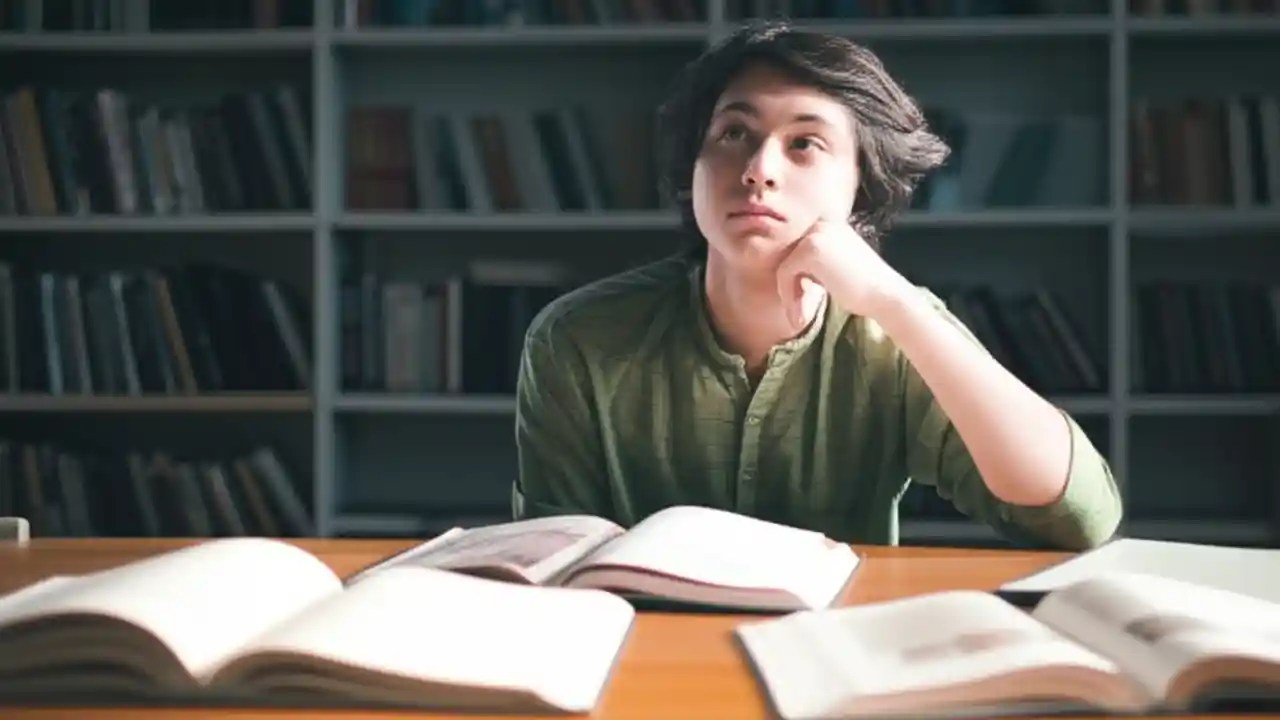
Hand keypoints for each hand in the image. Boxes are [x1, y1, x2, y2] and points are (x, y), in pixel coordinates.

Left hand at [775, 219, 914, 329]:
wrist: (884, 295)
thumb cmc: (862, 288)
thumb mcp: (834, 266)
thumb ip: (814, 262)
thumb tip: (784, 271)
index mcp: (828, 225)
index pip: (796, 251)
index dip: (795, 278)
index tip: (801, 300)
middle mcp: (821, 224)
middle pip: (788, 257)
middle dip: (790, 286)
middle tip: (798, 312)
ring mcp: (816, 235)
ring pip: (784, 266)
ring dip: (789, 294)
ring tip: (799, 315)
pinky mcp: (811, 250)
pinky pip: (785, 273)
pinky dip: (789, 295)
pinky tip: (800, 313)